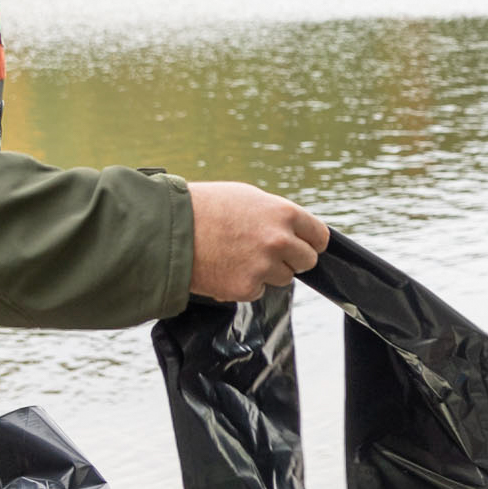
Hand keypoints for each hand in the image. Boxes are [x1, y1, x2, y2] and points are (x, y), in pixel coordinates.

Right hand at [187, 182, 328, 301]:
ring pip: (283, 278)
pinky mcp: (247, 288)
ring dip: (267, 272)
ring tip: (237, 255)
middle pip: (307, 261)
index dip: (310, 241)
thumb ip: (276, 215)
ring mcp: (264, 267)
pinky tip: (225, 267)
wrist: (167, 230)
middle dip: (291, 259)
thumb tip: (296, 230)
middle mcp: (279, 241)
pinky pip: (258, 291)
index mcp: (284, 214)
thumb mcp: (247, 198)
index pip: (320, 236)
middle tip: (267, 252)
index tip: (303, 244)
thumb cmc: (204, 208)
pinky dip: (245, 284)